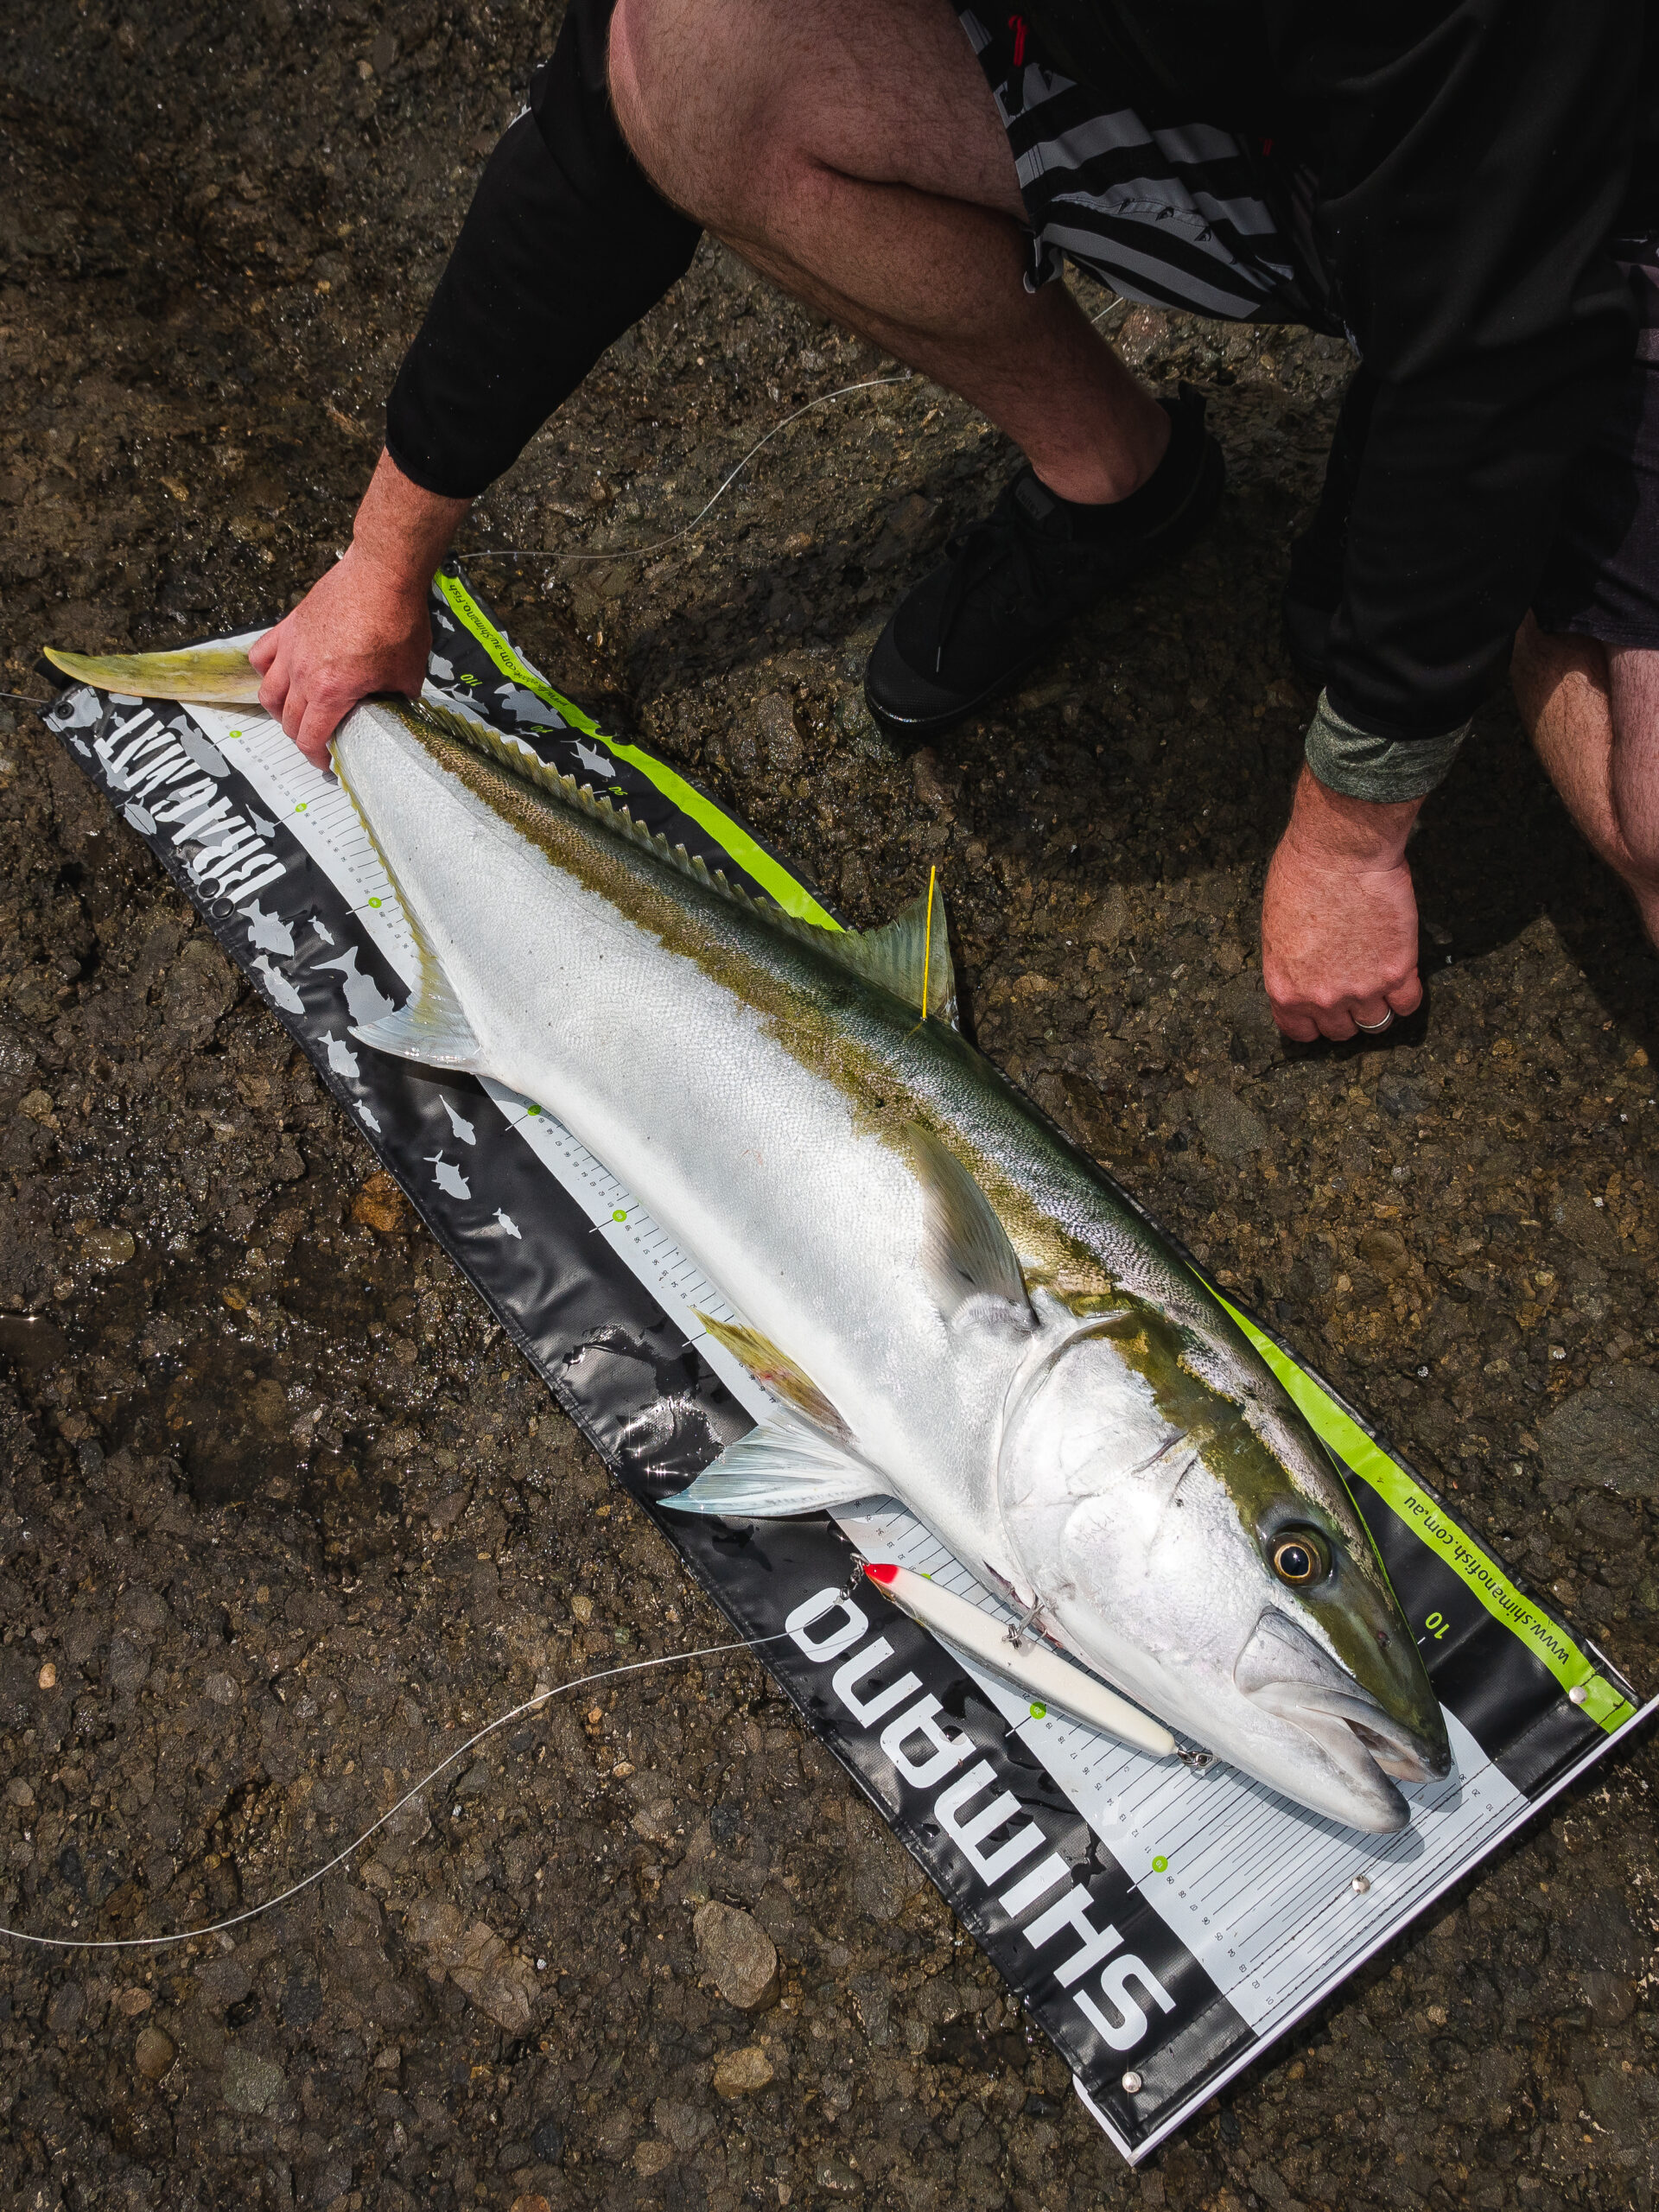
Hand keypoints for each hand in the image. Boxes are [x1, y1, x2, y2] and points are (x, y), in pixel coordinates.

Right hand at [249, 450, 470, 767]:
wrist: (384, 573)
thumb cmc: (399, 621)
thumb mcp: (408, 675)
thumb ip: (397, 703)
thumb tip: (397, 718)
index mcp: (331, 691)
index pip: (310, 738)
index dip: (317, 758)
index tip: (328, 764)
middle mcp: (303, 673)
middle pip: (287, 720)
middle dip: (302, 738)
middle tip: (320, 741)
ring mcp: (291, 649)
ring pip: (267, 692)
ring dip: (279, 711)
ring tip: (297, 715)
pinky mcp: (289, 626)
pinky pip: (261, 656)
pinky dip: (266, 671)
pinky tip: (281, 676)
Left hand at [1261, 765, 1425, 1041]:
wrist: (1340, 853)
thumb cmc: (1302, 876)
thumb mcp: (1276, 929)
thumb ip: (1292, 963)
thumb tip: (1304, 973)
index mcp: (1286, 988)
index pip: (1299, 1031)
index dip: (1313, 1023)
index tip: (1321, 1015)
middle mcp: (1322, 998)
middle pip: (1341, 1031)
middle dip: (1346, 1014)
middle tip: (1352, 991)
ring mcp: (1361, 989)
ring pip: (1376, 1024)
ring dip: (1378, 1006)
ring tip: (1378, 982)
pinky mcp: (1397, 971)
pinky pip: (1408, 1004)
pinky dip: (1407, 996)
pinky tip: (1402, 978)